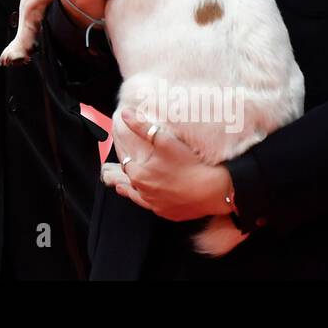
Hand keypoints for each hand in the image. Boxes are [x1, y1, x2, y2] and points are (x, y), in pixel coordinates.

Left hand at [102, 109, 232, 221]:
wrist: (214, 190)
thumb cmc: (189, 164)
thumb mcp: (164, 140)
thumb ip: (142, 126)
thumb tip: (124, 114)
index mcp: (139, 176)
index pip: (126, 164)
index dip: (125, 158)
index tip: (124, 155)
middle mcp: (144, 194)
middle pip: (128, 183)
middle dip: (122, 176)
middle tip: (114, 174)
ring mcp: (157, 206)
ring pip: (137, 198)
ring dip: (130, 191)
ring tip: (122, 187)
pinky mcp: (169, 214)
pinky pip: (154, 208)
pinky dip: (150, 202)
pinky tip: (151, 200)